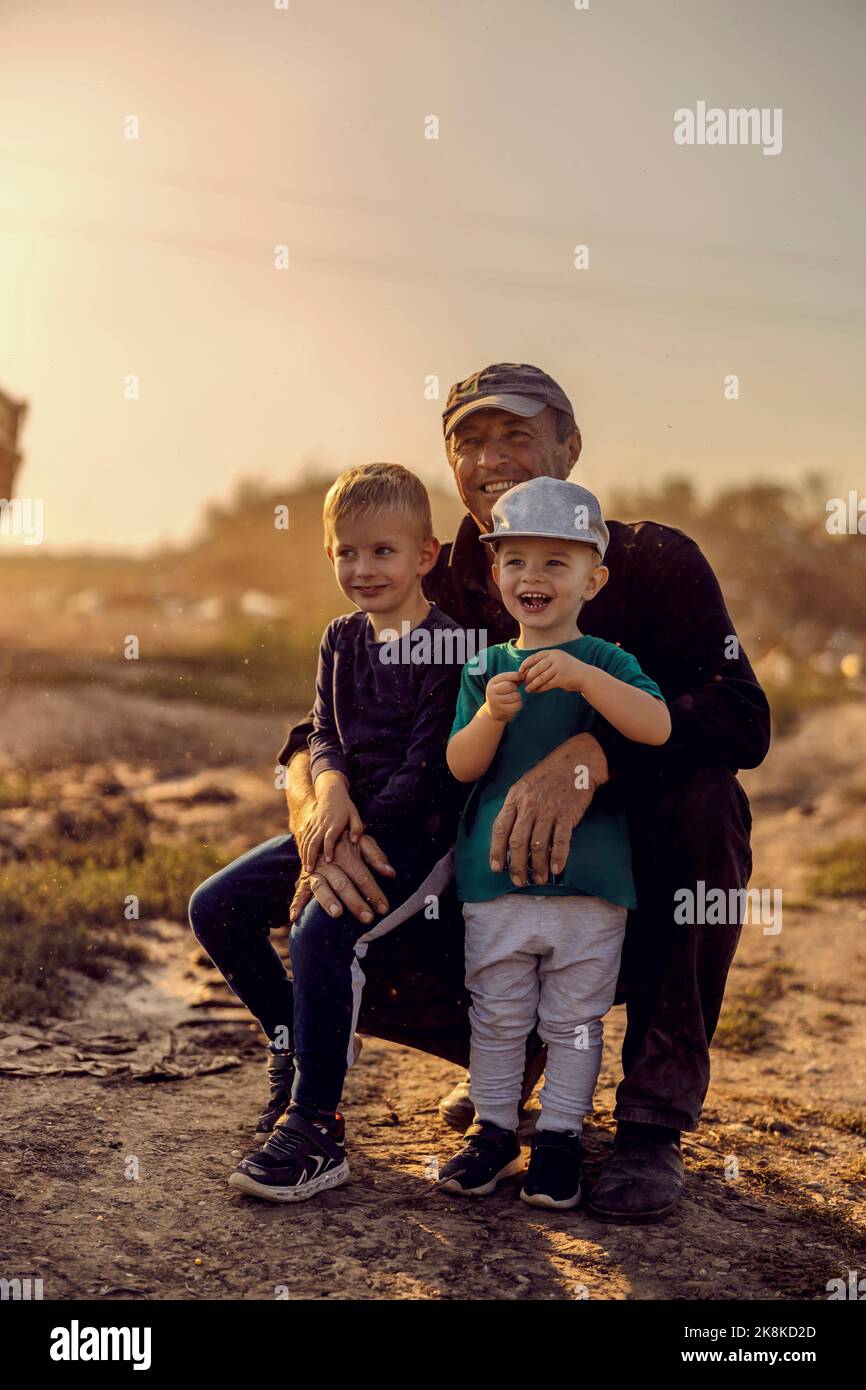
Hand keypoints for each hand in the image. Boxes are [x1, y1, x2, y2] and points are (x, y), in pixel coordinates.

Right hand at [289, 831, 395, 924]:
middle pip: (343, 884)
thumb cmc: (347, 840)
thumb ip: (376, 857)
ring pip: (321, 886)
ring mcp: (315, 871)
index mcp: (346, 854)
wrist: (318, 826)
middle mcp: (329, 863)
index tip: (384, 908)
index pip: (363, 876)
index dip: (374, 893)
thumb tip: (391, 873)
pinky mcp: (304, 878)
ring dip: (328, 900)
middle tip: (367, 918)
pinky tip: (295, 918)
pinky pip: (299, 892)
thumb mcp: (363, 842)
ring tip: (337, 914)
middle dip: (356, 902)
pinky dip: (296, 904)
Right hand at [299, 782, 364, 870]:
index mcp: (334, 823)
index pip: (329, 838)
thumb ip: (357, 828)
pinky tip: (303, 858)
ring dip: (305, 855)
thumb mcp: (355, 815)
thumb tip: (354, 841)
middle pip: (314, 841)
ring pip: (307, 841)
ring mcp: (314, 824)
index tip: (328, 860)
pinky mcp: (309, 824)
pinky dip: (302, 848)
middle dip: (311, 856)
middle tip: (310, 871)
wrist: (331, 792)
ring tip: (306, 868)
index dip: (328, 849)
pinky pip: (304, 837)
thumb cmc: (346, 807)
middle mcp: (322, 824)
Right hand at [483, 670, 523, 721]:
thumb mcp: (504, 683)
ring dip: (518, 697)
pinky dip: (518, 704)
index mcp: (492, 682)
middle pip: (511, 686)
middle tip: (513, 691)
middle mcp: (491, 691)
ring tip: (513, 698)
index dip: (517, 676)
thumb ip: (513, 678)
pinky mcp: (501, 711)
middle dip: (515, 688)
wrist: (493, 711)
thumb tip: (524, 675)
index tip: (521, 677)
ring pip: (515, 696)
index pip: (507, 676)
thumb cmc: (502, 693)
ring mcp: (495, 702)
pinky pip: (517, 705)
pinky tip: (513, 704)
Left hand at [489, 732, 607, 885]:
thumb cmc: (548, 775)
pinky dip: (559, 857)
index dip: (496, 851)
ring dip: (537, 866)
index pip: (500, 828)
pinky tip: (556, 869)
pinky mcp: (567, 814)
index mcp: (515, 798)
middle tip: (518, 880)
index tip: (497, 868)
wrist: (576, 761)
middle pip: (518, 842)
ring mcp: (548, 810)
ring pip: (538, 845)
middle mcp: (529, 806)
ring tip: (538, 879)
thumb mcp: (524, 786)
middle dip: (516, 865)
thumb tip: (508, 837)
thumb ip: (515, 808)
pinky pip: (561, 840)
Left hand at [520, 649, 585, 693]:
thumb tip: (527, 670)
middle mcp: (556, 658)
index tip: (520, 671)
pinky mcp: (562, 678)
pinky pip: (547, 684)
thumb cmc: (569, 670)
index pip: (535, 657)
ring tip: (527, 689)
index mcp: (554, 653)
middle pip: (537, 668)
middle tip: (523, 682)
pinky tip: (536, 691)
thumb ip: (546, 662)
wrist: (586, 677)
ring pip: (541, 677)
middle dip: (528, 676)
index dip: (526, 664)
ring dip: (532, 684)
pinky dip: (540, 688)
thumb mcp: (559, 661)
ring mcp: (559, 668)